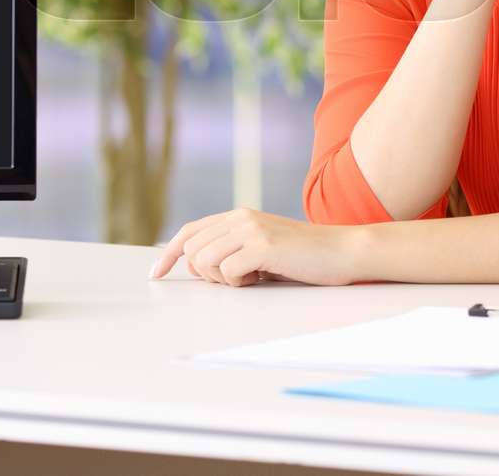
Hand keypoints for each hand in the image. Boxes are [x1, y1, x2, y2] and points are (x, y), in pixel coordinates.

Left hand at [149, 208, 365, 286]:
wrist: (343, 251)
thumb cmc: (305, 257)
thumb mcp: (262, 248)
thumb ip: (232, 249)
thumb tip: (195, 264)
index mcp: (239, 215)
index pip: (189, 231)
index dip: (168, 253)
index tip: (155, 274)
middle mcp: (241, 217)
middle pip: (191, 249)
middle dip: (204, 273)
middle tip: (237, 278)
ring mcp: (251, 229)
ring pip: (204, 261)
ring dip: (223, 279)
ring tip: (253, 277)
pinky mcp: (262, 245)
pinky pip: (226, 272)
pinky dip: (239, 283)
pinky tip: (263, 277)